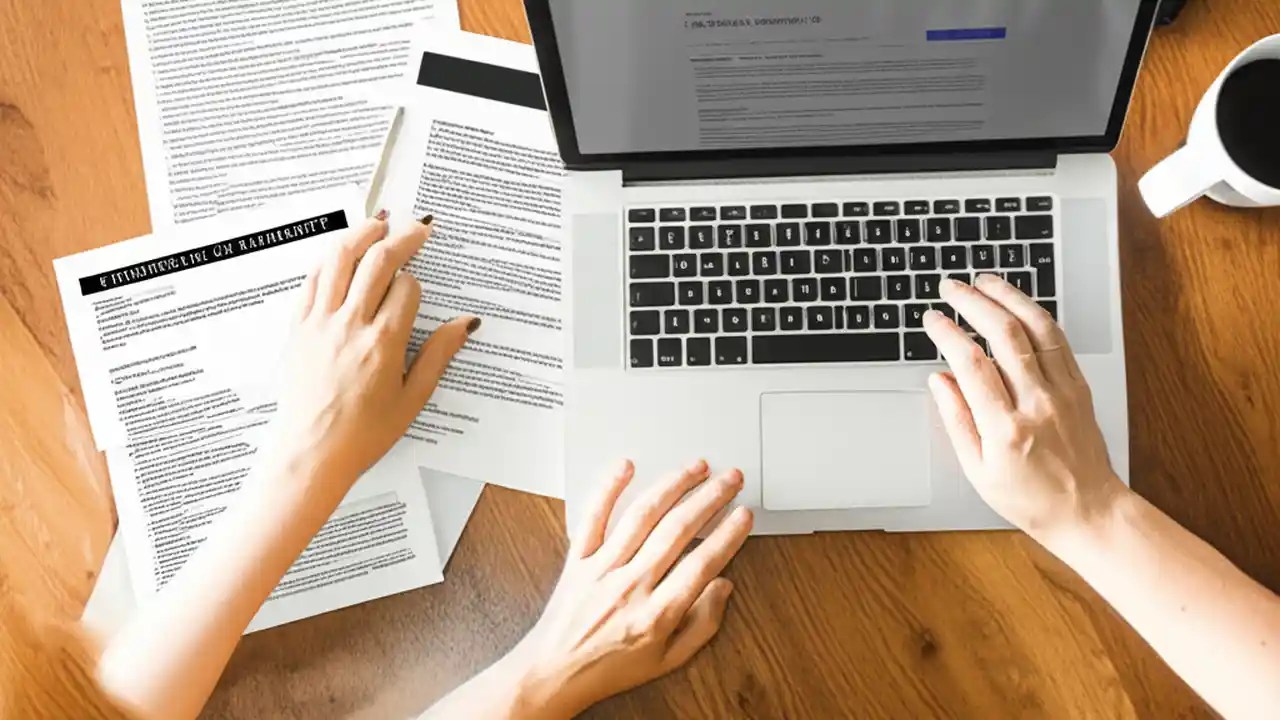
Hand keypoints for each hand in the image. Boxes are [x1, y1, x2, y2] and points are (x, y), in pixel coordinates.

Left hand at [269, 212, 477, 496]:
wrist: (311, 452)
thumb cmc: (362, 434)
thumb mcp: (413, 399)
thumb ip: (438, 355)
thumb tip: (465, 324)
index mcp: (383, 344)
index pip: (407, 289)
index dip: (417, 283)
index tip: (418, 288)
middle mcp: (350, 326)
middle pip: (377, 261)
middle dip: (402, 239)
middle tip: (417, 228)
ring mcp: (319, 323)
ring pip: (339, 259)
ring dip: (361, 234)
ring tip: (378, 223)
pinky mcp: (298, 327)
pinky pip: (312, 279)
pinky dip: (328, 259)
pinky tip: (340, 253)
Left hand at [490, 461, 752, 718]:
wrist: (554, 672)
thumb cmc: (611, 668)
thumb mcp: (668, 661)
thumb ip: (702, 624)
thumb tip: (723, 585)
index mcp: (655, 615)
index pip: (702, 563)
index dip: (728, 535)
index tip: (743, 515)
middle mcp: (629, 586)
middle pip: (677, 530)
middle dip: (709, 498)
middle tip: (729, 479)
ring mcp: (601, 568)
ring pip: (642, 516)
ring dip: (672, 485)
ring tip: (695, 467)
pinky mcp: (577, 558)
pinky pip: (593, 516)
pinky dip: (608, 488)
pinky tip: (626, 466)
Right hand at [923, 274, 1125, 544]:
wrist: (1088, 510)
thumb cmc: (1031, 498)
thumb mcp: (977, 471)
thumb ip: (956, 420)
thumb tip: (938, 380)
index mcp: (1006, 429)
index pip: (971, 364)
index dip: (947, 334)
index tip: (931, 319)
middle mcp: (1037, 403)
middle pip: (1004, 334)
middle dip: (973, 303)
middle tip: (951, 287)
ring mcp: (1063, 391)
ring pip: (1036, 328)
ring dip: (1008, 297)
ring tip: (984, 281)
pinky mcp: (1079, 386)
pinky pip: (1057, 339)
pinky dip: (1035, 314)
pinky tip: (1018, 303)